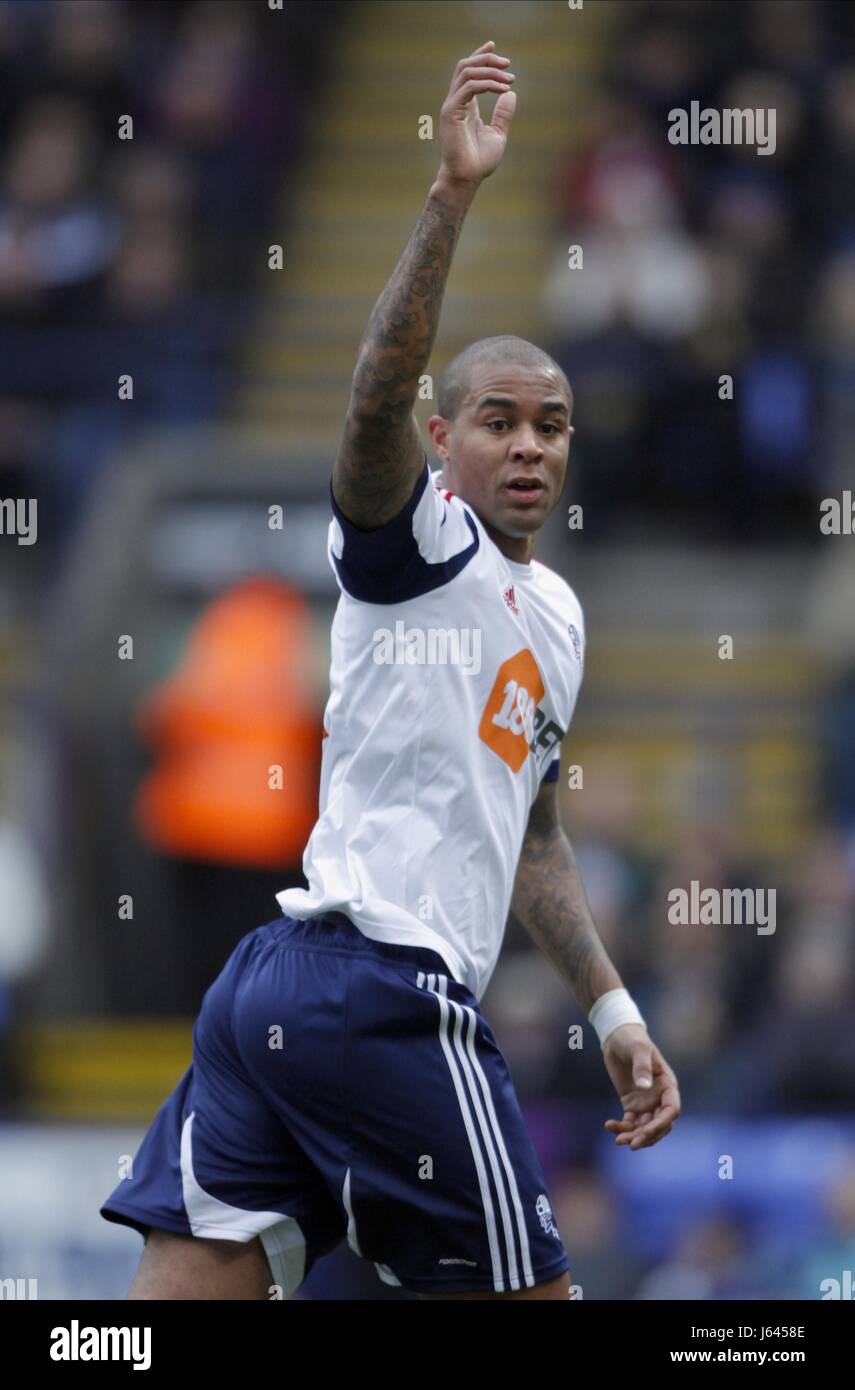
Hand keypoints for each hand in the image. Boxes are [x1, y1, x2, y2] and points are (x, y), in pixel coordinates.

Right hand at [437, 40, 515, 188]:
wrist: (467, 178)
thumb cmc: (479, 161)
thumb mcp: (498, 133)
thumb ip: (503, 114)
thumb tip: (511, 93)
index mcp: (465, 105)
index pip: (469, 71)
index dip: (480, 56)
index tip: (494, 45)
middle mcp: (456, 102)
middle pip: (466, 65)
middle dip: (487, 59)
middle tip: (508, 64)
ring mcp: (451, 106)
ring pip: (467, 71)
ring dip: (490, 70)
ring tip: (509, 77)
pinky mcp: (451, 112)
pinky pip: (469, 87)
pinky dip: (487, 83)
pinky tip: (503, 88)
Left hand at [601, 1024, 680, 1150]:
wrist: (617, 1037)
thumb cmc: (632, 1040)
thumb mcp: (638, 1049)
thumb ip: (642, 1067)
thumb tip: (644, 1087)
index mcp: (667, 1085)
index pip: (671, 1110)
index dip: (662, 1123)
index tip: (648, 1130)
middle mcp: (659, 1097)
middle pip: (659, 1124)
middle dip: (647, 1136)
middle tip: (630, 1144)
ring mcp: (646, 1102)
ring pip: (644, 1127)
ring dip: (633, 1136)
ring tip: (618, 1140)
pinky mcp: (631, 1104)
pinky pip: (629, 1122)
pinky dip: (621, 1127)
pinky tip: (609, 1125)